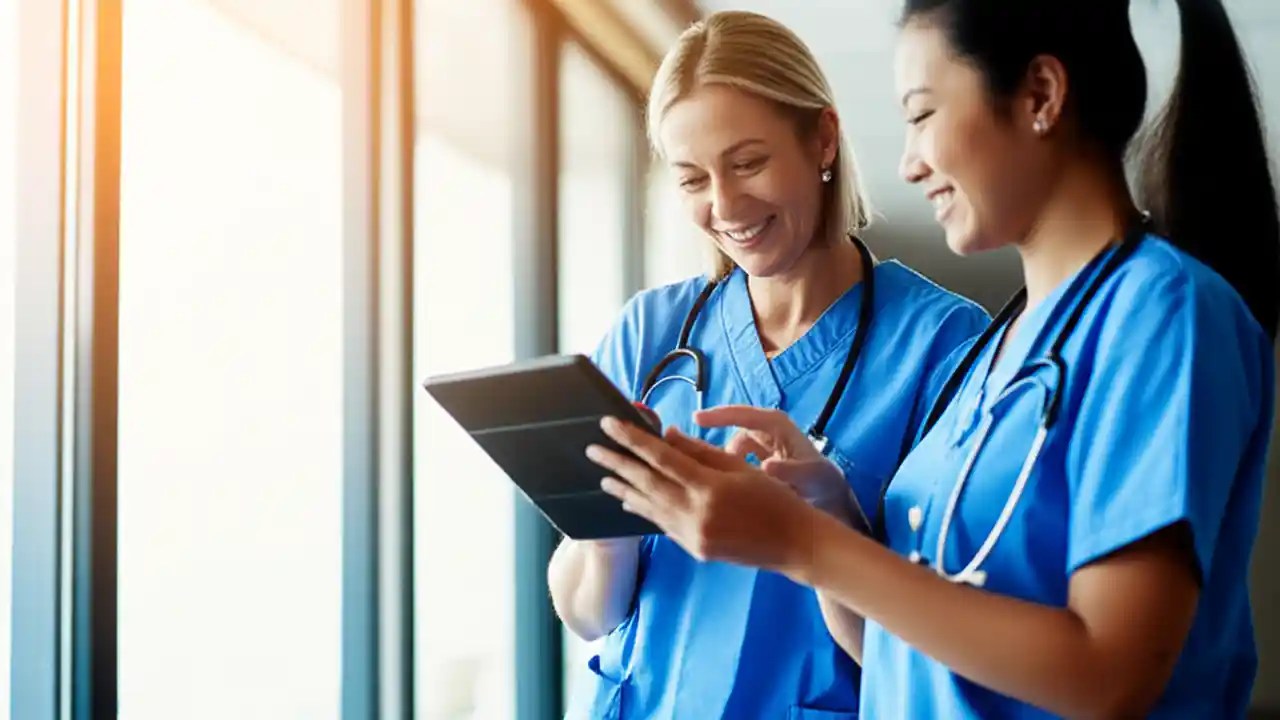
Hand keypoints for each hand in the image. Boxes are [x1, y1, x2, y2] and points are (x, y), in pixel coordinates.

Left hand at [585, 417, 821, 572]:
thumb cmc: (774, 498)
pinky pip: (661, 525)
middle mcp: (695, 513)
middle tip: (592, 448)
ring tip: (602, 477)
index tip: (609, 422)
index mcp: (709, 487)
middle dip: (617, 463)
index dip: (632, 438)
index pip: (661, 456)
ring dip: (624, 489)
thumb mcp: (740, 467)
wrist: (795, 544)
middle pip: (647, 482)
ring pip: (648, 507)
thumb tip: (666, 435)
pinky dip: (643, 510)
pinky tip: (629, 502)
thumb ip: (699, 452)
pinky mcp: (694, 549)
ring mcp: (692, 535)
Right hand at [695, 405, 851, 514]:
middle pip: (730, 430)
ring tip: (705, 476)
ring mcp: (759, 446)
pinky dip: (726, 471)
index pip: (742, 414)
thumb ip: (789, 471)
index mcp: (776, 426)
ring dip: (719, 461)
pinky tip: (718, 486)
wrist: (829, 500)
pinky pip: (733, 461)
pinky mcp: (754, 461)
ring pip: (730, 448)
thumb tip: (765, 468)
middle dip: (712, 440)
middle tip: (687, 453)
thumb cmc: (821, 482)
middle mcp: (765, 431)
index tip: (696, 419)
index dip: (718, 415)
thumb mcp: (809, 477)